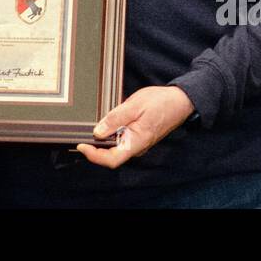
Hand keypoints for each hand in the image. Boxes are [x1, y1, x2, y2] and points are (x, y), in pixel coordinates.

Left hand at [77, 86, 194, 168]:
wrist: (180, 101)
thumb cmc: (160, 102)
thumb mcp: (134, 105)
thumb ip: (116, 119)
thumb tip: (98, 132)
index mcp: (136, 142)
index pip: (112, 160)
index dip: (94, 156)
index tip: (81, 145)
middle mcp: (137, 147)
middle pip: (111, 156)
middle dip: (95, 149)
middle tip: (80, 135)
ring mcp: (138, 143)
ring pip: (115, 148)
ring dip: (102, 142)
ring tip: (89, 129)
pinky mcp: (138, 137)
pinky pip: (121, 141)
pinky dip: (111, 135)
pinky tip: (106, 124)